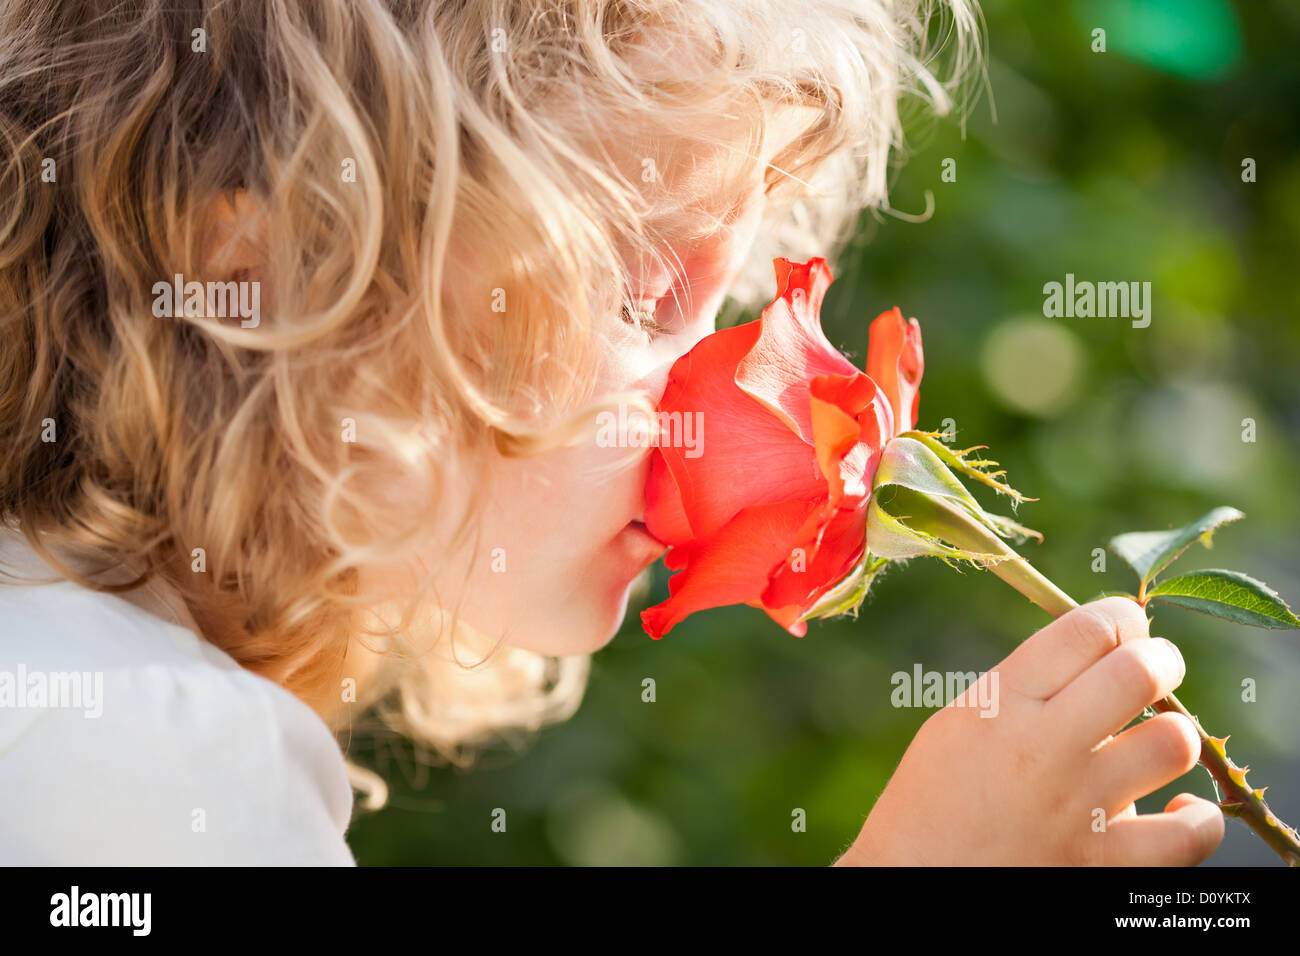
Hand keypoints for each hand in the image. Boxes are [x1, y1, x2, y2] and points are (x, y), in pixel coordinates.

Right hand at [835, 597, 1224, 864]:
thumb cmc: (933, 798)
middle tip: (1157, 668)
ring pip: (1174, 743)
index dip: (1121, 617)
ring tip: (1160, 740)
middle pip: (1139, 672)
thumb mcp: (960, 723)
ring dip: (1176, 734)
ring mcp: (1077, 808)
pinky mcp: (1101, 865)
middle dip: (1162, 659)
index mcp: (998, 704)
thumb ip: (1025, 687)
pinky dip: (1196, 818)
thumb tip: (1105, 652)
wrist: (913, 881)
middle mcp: (1041, 748)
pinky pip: (1189, 834)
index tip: (1127, 626)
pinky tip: (1179, 808)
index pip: (1085, 631)